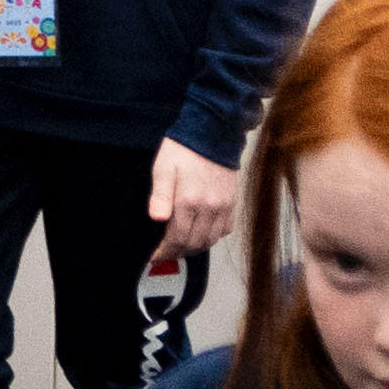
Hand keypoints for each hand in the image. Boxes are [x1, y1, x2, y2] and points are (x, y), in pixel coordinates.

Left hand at [148, 137, 238, 256]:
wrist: (212, 133)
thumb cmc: (183, 149)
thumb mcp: (163, 168)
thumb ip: (160, 196)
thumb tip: (158, 219)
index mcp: (189, 200)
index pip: (177, 237)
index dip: (165, 250)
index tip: (155, 256)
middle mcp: (209, 207)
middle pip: (195, 243)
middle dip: (178, 252)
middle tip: (166, 253)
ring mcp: (223, 206)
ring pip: (211, 239)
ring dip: (195, 247)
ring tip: (181, 247)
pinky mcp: (232, 202)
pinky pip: (226, 229)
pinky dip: (213, 237)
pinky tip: (201, 233)